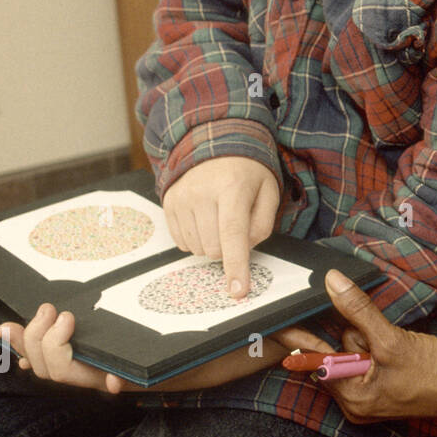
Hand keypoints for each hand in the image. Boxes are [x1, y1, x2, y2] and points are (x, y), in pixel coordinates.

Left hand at [2, 302, 287, 393]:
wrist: (248, 344)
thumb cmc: (248, 341)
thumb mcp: (259, 339)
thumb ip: (280, 340)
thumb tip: (300, 344)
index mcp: (153, 376)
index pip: (100, 380)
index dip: (72, 363)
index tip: (73, 326)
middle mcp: (127, 377)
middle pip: (66, 376)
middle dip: (45, 347)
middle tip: (55, 312)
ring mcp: (112, 368)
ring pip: (53, 370)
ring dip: (28, 346)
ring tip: (22, 318)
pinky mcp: (105, 353)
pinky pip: (56, 356)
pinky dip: (29, 343)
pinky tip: (13, 327)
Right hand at [162, 156, 279, 299]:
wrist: (215, 146)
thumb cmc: (247, 174)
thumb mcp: (268, 193)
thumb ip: (262, 225)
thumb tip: (243, 251)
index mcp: (232, 187)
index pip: (233, 233)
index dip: (236, 265)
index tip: (237, 290)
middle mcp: (202, 192)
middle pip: (213, 248)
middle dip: (227, 250)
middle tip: (235, 226)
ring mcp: (181, 197)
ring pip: (197, 249)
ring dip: (212, 244)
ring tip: (219, 217)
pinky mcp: (168, 203)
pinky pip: (182, 242)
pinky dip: (197, 239)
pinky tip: (204, 218)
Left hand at [272, 271, 436, 423]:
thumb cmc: (435, 372)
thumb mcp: (392, 339)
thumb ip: (358, 310)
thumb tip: (333, 283)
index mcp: (352, 397)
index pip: (316, 360)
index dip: (301, 336)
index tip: (276, 323)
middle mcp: (355, 402)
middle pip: (335, 355)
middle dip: (353, 336)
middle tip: (379, 338)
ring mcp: (369, 397)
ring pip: (353, 353)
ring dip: (369, 339)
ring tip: (396, 344)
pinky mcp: (382, 388)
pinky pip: (367, 359)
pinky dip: (376, 346)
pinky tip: (396, 346)